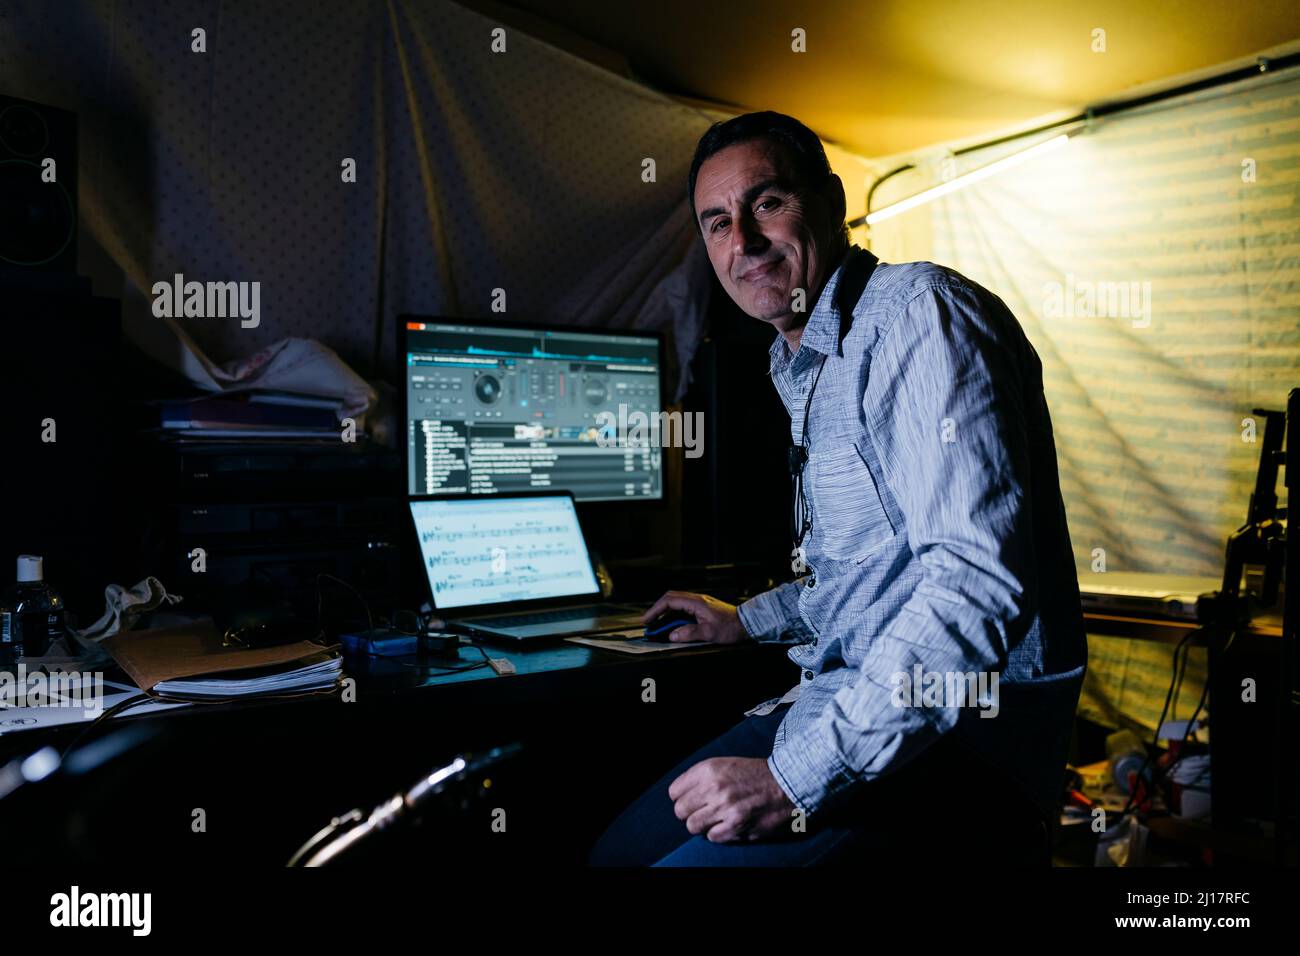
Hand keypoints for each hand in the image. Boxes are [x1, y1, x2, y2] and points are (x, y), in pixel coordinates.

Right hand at [641, 591, 749, 643]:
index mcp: (696, 603)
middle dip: (657, 610)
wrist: (747, 623)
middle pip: (670, 599)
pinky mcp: (703, 609)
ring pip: (676, 604)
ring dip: (665, 613)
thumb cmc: (731, 627)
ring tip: (658, 626)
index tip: (647, 620)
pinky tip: (672, 626)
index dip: (655, 610)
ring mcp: (700, 603)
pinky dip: (674, 616)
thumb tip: (672, 635)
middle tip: (649, 623)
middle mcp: (696, 600)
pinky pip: (684, 609)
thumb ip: (689, 633)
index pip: (669, 601)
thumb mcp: (709, 633)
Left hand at [668, 757, 795, 842]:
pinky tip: (728, 824)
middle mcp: (715, 788)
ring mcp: (725, 809)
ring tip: (714, 819)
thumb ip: (700, 778)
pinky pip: (712, 837)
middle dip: (689, 813)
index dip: (681, 797)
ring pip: (693, 826)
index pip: (674, 791)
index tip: (690, 799)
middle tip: (701, 811)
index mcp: (709, 769)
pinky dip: (718, 833)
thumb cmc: (755, 774)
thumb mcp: (724, 764)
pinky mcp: (737, 827)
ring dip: (702, 825)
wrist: (787, 784)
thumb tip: (680, 796)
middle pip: (680, 811)